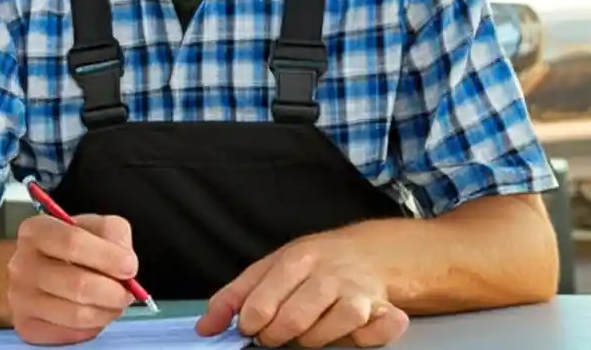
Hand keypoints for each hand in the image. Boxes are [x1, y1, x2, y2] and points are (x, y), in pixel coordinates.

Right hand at [6, 214, 139, 344]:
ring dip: (106, 312)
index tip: (129, 266)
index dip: (108, 257)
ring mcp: (21, 298)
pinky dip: (92, 326)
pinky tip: (94, 312)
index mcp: (36, 231)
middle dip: (113, 292)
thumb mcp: (91, 227)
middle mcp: (21, 264)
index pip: (73, 242)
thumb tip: (125, 262)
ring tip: (114, 303)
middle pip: (78, 284)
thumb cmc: (66, 248)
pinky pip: (71, 333)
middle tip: (127, 292)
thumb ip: (112, 233)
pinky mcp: (27, 326)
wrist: (32, 274)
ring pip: (77, 314)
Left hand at [195, 232, 409, 347]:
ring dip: (314, 340)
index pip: (262, 303)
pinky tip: (356, 330)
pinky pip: (376, 332)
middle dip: (277, 336)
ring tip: (309, 332)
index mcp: (296, 260)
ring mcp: (358, 292)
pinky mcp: (385, 310)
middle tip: (276, 334)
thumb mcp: (269, 268)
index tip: (251, 328)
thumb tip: (205, 327)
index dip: (251, 324)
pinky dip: (367, 336)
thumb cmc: (313, 265)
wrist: (369, 251)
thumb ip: (235, 296)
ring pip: (330, 330)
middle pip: (293, 320)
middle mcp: (327, 274)